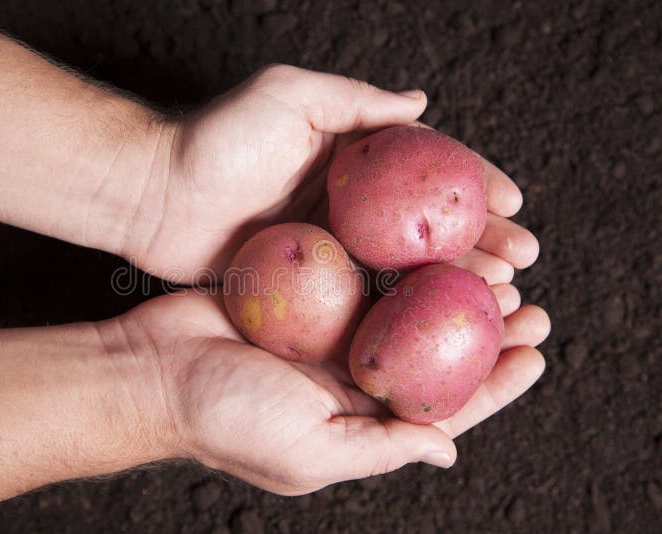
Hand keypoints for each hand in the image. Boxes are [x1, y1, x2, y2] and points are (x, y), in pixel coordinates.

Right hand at [111, 286, 548, 494]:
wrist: (151, 370)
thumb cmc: (225, 418)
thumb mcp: (309, 450)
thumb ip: (380, 448)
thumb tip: (449, 449)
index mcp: (356, 418)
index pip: (442, 405)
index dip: (494, 382)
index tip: (535, 353)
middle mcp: (348, 376)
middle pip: (431, 349)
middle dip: (482, 326)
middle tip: (527, 297)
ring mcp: (325, 331)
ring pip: (402, 304)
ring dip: (446, 285)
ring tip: (490, 262)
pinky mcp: (301, 292)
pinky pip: (358, 272)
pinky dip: (392, 257)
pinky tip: (420, 236)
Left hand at [125, 64, 537, 282]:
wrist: (152, 197)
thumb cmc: (213, 141)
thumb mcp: (286, 98)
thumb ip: (353, 102)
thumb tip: (421, 101)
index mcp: (348, 158)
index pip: (426, 170)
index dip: (473, 185)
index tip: (513, 203)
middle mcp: (346, 203)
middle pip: (425, 225)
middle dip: (477, 241)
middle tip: (521, 264)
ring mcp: (328, 245)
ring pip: (401, 266)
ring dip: (450, 282)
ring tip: (496, 296)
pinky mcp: (305, 283)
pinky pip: (361, 296)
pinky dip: (398, 311)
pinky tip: (431, 326)